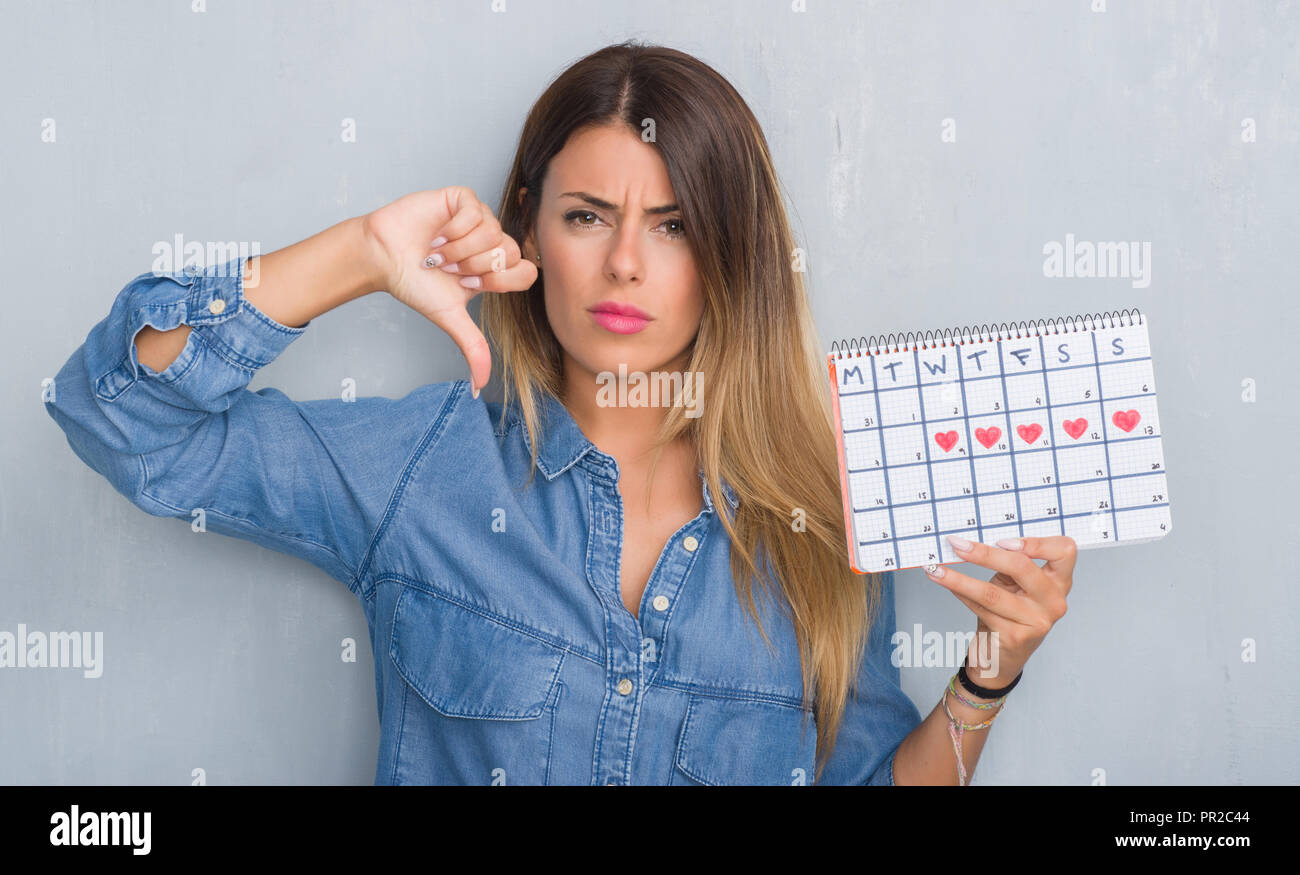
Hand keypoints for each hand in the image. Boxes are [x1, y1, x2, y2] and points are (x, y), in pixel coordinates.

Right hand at [362, 187, 538, 394]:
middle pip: (509, 253)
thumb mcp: (450, 318)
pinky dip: (454, 230)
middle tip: (448, 268)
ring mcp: (479, 218)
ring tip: (438, 253)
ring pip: (493, 233)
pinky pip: (476, 211)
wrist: (383, 258)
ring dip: (459, 249)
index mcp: (496, 268)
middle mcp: (492, 242)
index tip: (468, 284)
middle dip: (474, 266)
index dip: (498, 281)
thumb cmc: (416, 284)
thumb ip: (473, 348)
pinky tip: (437, 235)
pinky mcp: (463, 199)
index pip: (526, 272)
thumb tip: (480, 387)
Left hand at [923, 535, 1075, 686]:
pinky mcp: (1015, 637)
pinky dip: (959, 593)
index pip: (1064, 551)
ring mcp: (1037, 621)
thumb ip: (1009, 564)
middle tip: (957, 544)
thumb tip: (972, 539)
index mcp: (1059, 581)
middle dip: (984, 554)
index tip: (1002, 540)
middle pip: (1022, 568)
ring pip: (992, 592)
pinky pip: (980, 609)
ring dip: (959, 579)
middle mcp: (1054, 601)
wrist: (1003, 657)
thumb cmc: (1009, 612)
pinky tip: (945, 583)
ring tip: (936, 569)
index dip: (1036, 542)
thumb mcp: (1016, 585)